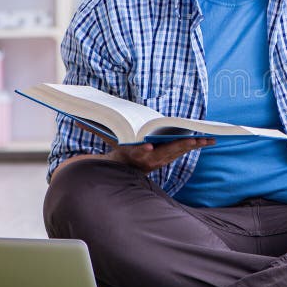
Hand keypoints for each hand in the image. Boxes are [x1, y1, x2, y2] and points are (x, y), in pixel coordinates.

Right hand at [75, 122, 214, 174]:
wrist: (128, 168)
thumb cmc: (117, 149)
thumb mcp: (106, 140)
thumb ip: (93, 129)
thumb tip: (74, 118)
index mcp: (134, 153)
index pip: (137, 151)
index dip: (142, 148)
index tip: (147, 145)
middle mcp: (151, 158)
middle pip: (166, 152)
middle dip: (181, 146)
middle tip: (194, 140)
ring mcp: (163, 158)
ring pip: (181, 151)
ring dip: (196, 144)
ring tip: (210, 138)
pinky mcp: (172, 155)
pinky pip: (187, 149)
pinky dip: (199, 143)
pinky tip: (212, 138)